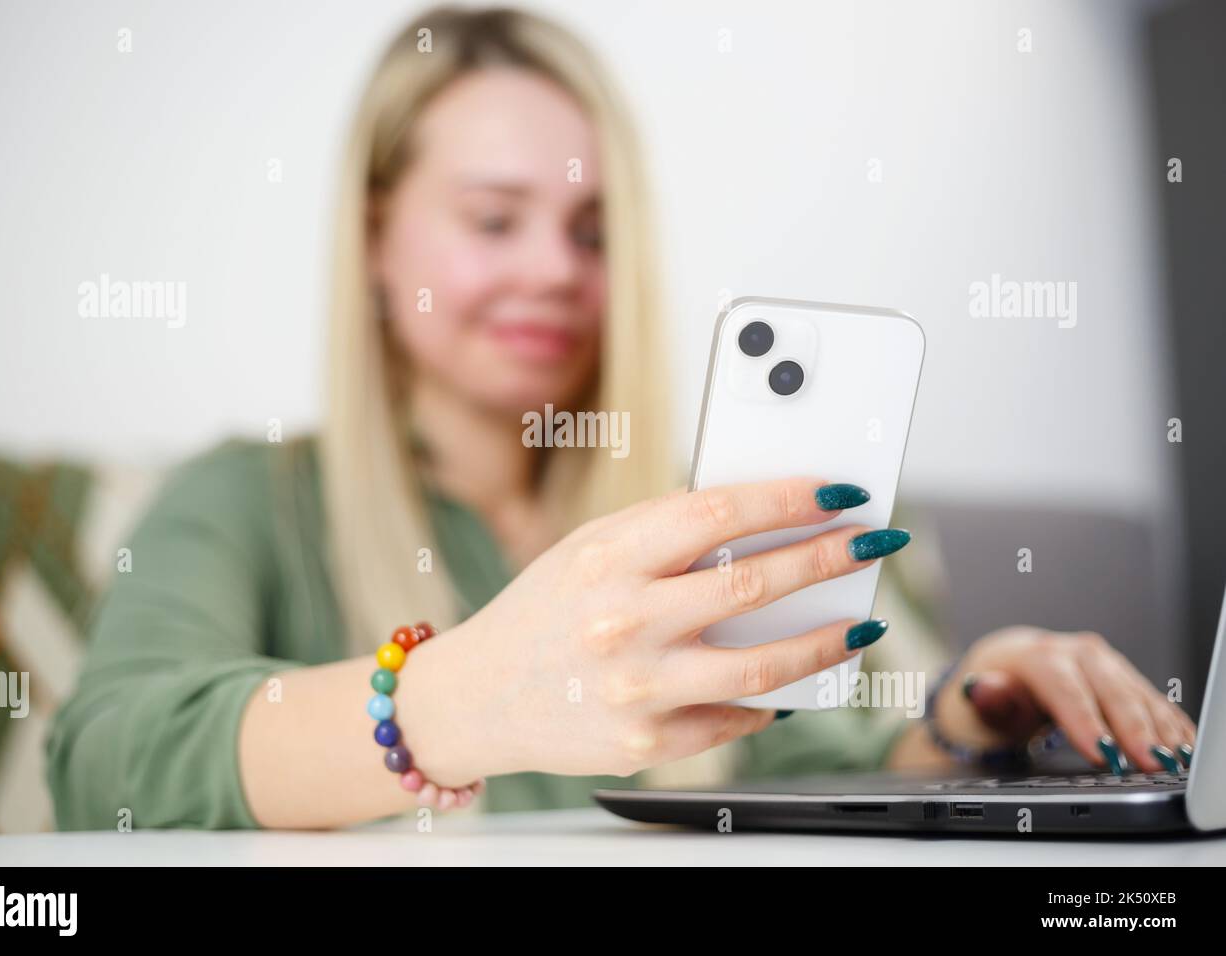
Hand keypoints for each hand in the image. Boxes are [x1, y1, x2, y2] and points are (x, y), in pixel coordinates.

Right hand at [410, 478, 906, 781]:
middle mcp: (623, 621)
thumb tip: (760, 518)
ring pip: (762, 665)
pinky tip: (788, 685)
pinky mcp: (646, 742)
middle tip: (872, 544)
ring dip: (825, 642)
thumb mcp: (588, 550)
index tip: (837, 491)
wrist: (478, 696)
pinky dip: (769, 700)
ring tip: (859, 627)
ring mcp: (637, 688)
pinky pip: (733, 718)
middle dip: (829, 558)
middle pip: (753, 584)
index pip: (718, 513)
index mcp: (609, 558)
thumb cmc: (541, 612)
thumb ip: (663, 532)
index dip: (789, 499)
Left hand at [930, 626, 1196, 773]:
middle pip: (1108, 687)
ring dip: (1159, 726)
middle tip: (1150, 763)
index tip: (1103, 754)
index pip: (1062, 687)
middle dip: (1133, 727)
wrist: (1006, 666)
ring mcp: (1101, 661)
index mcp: (1035, 654)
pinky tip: (1182, 744)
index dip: (1085, 721)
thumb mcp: (977, 701)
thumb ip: (988, 699)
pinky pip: (1149, 698)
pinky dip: (1168, 721)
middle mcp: (1074, 652)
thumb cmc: (993, 691)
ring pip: (1135, 691)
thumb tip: (985, 689)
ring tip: (1172, 760)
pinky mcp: (1120, 675)